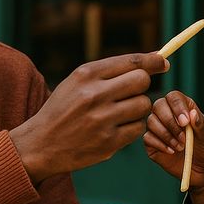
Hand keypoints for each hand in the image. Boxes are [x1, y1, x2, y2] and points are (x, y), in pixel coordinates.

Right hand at [11, 53, 167, 182]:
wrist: (40, 144)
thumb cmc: (64, 108)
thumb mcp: (77, 82)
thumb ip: (111, 71)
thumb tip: (156, 59)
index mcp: (86, 74)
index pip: (132, 62)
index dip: (153, 61)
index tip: (163, 62)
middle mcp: (94, 94)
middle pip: (142, 81)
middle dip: (141, 86)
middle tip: (130, 93)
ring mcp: (102, 120)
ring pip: (143, 105)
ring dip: (137, 108)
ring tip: (120, 112)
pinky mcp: (108, 142)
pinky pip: (138, 128)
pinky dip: (132, 127)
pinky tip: (116, 128)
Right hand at [143, 91, 203, 193]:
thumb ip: (201, 124)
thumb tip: (192, 114)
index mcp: (184, 108)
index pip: (174, 97)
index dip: (177, 106)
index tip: (186, 122)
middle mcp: (169, 115)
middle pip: (158, 105)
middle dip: (170, 122)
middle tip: (183, 138)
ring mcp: (159, 129)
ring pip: (151, 121)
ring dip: (166, 135)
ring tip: (180, 147)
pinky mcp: (152, 144)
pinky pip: (147, 138)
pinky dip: (160, 144)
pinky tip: (172, 152)